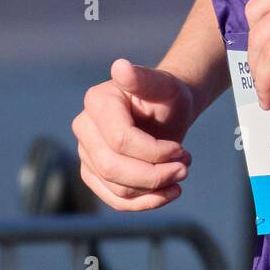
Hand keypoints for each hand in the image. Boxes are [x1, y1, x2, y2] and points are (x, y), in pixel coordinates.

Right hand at [71, 59, 195, 210]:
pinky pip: (115, 200)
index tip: (182, 151)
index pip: (121, 140)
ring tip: (181, 174)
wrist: (166, 111)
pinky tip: (169, 193)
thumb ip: (143, 78)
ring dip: (154, 190)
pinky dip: (145, 203)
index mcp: (98, 101)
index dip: (154, 152)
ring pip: (116, 188)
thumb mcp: (163, 84)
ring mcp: (86, 153)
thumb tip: (120, 66)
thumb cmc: (166, 95)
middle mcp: (84, 127)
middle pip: (113, 168)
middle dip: (154, 175)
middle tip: (185, 169)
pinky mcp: (94, 174)